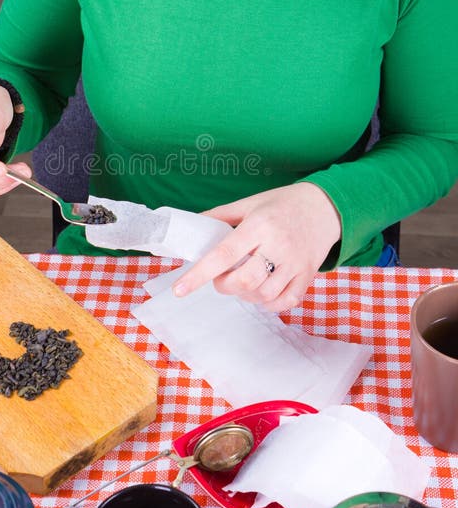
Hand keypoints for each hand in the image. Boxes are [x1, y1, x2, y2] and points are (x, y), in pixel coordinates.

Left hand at [172, 183, 340, 311]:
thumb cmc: (281, 204)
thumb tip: (191, 229)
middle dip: (223, 285)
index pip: (224, 254)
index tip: (180, 289)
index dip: (200, 274)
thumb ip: (219, 217)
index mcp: (259, 225)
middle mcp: (278, 245)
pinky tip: (261, 291)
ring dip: (244, 294)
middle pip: (243, 281)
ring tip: (242, 280)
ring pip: (262, 295)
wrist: (326, 206)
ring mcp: (296, 263)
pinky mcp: (308, 276)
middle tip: (221, 277)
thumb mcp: (249, 203)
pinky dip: (267, 303)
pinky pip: (284, 302)